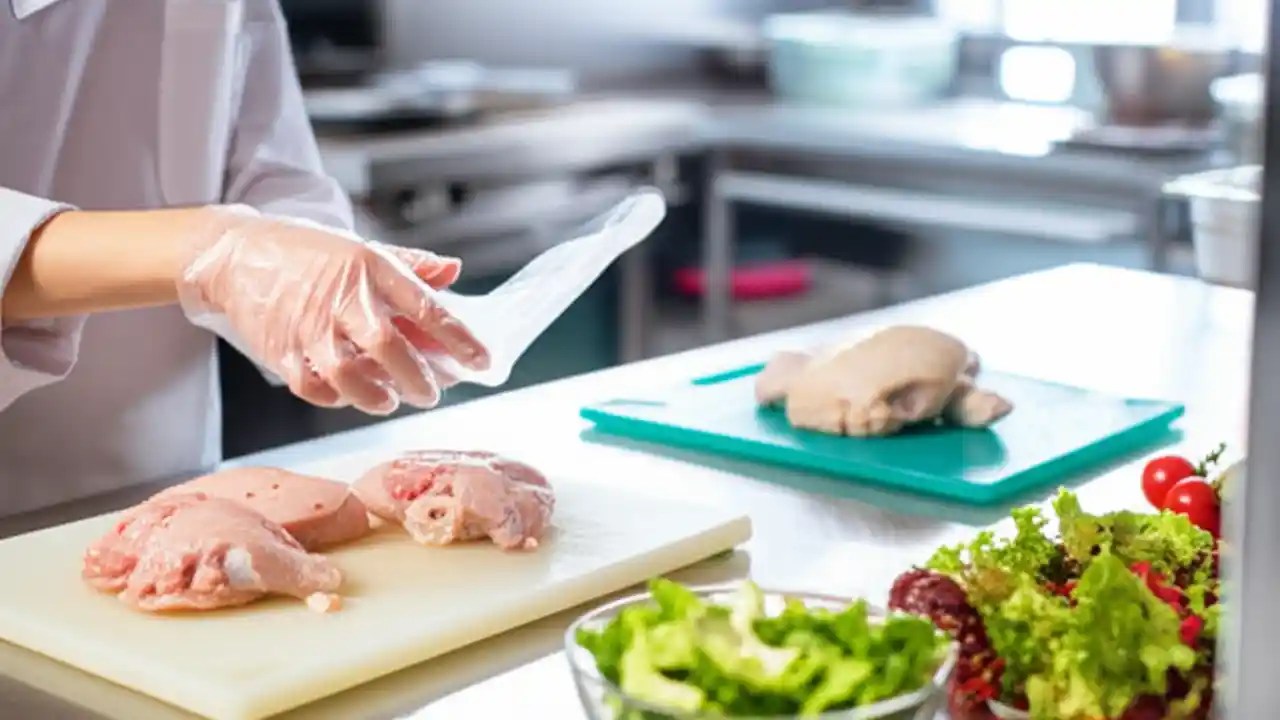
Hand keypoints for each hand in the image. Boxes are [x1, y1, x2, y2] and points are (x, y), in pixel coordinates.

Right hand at [176, 207, 488, 413]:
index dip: (459, 339)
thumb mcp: (362, 247)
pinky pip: (314, 387)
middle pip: (390, 347)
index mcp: (370, 268)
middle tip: (432, 392)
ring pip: (351, 375)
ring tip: (393, 400)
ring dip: (379, 396)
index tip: (482, 361)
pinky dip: (337, 399)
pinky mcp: (280, 350)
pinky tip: (351, 397)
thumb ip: (411, 264)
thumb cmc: (307, 253)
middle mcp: (342, 297)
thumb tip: (454, 272)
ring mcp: (308, 326)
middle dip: (419, 378)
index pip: (427, 308)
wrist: (237, 254)